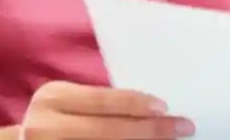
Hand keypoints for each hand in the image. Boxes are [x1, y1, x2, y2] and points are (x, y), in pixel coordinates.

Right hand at [19, 81, 193, 138]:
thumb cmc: (55, 118)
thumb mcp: (67, 101)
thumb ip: (97, 102)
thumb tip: (153, 106)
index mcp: (52, 98)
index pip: (102, 100)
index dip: (135, 103)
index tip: (165, 107)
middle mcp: (46, 126)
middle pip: (107, 130)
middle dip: (150, 130)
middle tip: (183, 127)